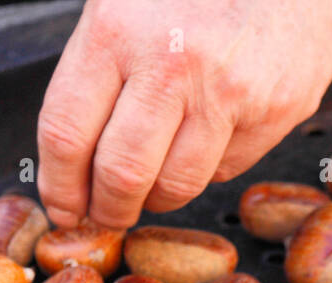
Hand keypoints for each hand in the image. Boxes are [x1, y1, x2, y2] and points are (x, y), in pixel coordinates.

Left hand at [37, 0, 331, 230]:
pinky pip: (225, 170)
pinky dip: (208, 167)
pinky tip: (208, 135)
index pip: (66, 133)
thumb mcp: (125, 7)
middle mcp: (171, 63)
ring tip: (154, 183)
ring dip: (158, 197)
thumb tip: (69, 159)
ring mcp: (226, 92)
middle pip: (122, 174)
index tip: (63, 207)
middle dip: (109, 208)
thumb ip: (96, 74)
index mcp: (116, 31)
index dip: (60, 186)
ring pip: (176, 186)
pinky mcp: (271, 112)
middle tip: (107, 214)